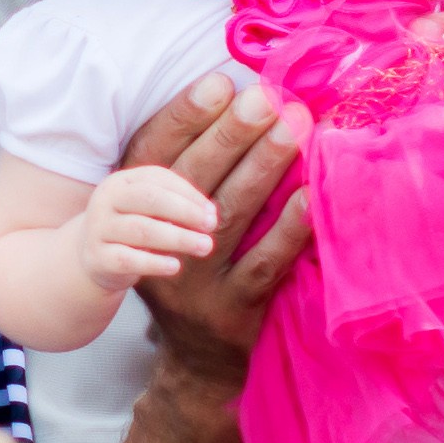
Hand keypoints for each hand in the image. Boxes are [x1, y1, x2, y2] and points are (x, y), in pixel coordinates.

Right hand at [69, 161, 224, 292]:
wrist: (93, 257)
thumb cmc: (132, 228)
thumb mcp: (149, 210)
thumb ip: (177, 205)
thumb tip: (211, 214)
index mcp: (121, 181)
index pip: (158, 179)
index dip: (188, 195)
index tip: (212, 213)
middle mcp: (106, 200)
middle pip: (148, 199)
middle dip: (185, 211)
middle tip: (211, 227)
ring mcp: (98, 228)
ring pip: (141, 229)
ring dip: (178, 238)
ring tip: (205, 246)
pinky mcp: (97, 257)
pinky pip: (128, 259)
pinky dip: (154, 263)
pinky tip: (176, 266)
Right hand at [104, 76, 313, 388]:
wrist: (191, 360)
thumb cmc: (185, 263)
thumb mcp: (161, 218)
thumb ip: (184, 166)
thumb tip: (234, 95)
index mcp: (134, 210)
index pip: (155, 155)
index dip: (185, 117)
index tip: (221, 82)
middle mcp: (156, 242)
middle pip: (192, 179)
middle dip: (231, 133)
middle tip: (266, 97)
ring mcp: (194, 281)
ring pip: (228, 216)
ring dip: (262, 168)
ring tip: (294, 128)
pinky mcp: (231, 311)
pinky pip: (261, 266)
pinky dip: (286, 230)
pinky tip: (309, 198)